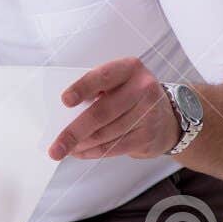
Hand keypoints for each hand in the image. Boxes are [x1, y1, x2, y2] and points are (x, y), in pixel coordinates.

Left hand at [48, 57, 181, 161]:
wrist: (167, 117)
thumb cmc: (131, 96)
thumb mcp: (118, 82)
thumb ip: (96, 90)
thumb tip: (64, 113)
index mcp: (129, 68)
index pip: (103, 77)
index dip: (83, 88)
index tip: (65, 100)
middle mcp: (142, 88)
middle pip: (101, 112)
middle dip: (74, 132)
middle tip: (55, 147)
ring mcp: (148, 113)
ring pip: (105, 133)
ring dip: (81, 144)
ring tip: (65, 149)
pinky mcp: (147, 135)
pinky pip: (114, 147)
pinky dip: (93, 152)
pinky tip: (81, 152)